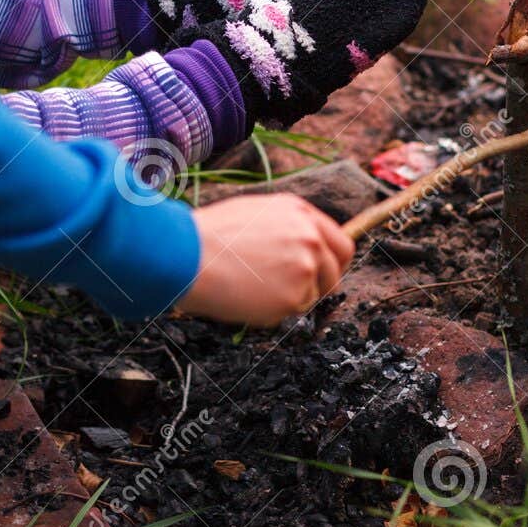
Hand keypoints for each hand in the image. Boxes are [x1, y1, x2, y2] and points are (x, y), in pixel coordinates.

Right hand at [178, 194, 353, 325]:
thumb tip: (302, 248)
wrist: (187, 254)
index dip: (333, 263)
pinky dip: (272, 312)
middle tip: (294, 293)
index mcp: (301, 213)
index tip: (325, 274)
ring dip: (289, 298)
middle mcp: (310, 237)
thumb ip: (288, 228)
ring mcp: (306, 267)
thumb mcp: (256, 213)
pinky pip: (290, 313)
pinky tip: (246, 296)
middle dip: (319, 286)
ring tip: (252, 287)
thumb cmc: (209, 235)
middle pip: (334, 273)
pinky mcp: (294, 296)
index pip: (340, 244)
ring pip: (311, 295)